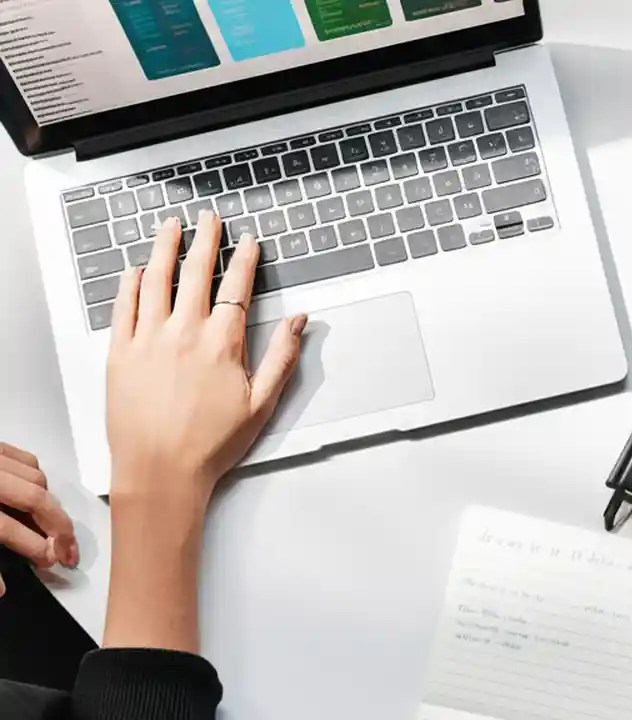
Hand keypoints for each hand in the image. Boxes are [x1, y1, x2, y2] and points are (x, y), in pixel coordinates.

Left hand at [0, 442, 77, 596]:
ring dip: (48, 503)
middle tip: (69, 548)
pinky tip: (36, 491)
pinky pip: (26, 458)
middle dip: (58, 528)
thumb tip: (1, 589)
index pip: (9, 529)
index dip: (36, 549)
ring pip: (36, 478)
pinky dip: (37, 476)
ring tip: (50, 523)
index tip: (50, 561)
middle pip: (35, 500)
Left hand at [103, 211, 304, 651]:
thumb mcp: (262, 402)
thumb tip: (300, 320)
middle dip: (205, 239)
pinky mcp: (120, 353)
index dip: (244, 258)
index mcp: (223, 343)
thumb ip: (283, 356)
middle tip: (209, 218)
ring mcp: (148, 339)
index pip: (237, 287)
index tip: (248, 241)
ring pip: (157, 280)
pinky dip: (130, 283)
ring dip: (165, 248)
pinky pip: (124, 307)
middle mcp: (184, 333)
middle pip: (197, 272)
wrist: (160, 472)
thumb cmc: (211, 444)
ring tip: (170, 226)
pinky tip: (136, 270)